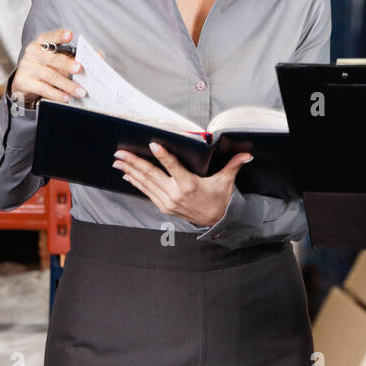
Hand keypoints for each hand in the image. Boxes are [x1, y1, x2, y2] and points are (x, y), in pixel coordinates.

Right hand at [11, 28, 85, 107]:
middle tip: (79, 69)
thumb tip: (99, 56)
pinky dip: (56, 94)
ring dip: (67, 84)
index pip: (50, 37)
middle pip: (52, 58)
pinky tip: (66, 97)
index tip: (70, 35)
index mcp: (42, 43)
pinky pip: (42, 88)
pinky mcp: (23, 81)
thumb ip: (76, 56)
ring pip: (50, 76)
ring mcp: (27, 67)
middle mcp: (33, 52)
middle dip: (67, 64)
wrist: (24, 81)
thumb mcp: (58, 59)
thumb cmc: (46, 66)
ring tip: (80, 91)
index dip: (59, 36)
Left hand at [113, 142, 251, 227]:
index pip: (173, 167)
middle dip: (134, 162)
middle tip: (120, 153)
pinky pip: (146, 192)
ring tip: (118, 161)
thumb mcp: (226, 180)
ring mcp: (167, 201)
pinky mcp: (163, 206)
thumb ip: (234, 165)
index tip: (152, 145)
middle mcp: (175, 193)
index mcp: (189, 185)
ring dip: (130, 171)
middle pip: (152, 174)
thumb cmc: (219, 198)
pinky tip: (127, 174)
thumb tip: (247, 153)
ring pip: (145, 183)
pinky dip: (136, 182)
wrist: (215, 220)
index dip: (163, 156)